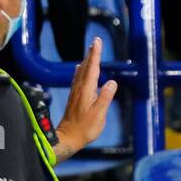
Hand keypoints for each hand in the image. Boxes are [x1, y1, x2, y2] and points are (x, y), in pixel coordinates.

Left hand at [55, 37, 117, 161]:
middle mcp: (79, 89)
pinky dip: (81, 71)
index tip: (97, 42)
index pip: (92, 68)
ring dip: (86, 61)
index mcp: (86, 90)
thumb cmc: (85, 128)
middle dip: (91, 54)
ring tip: (90, 52)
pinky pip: (78, 79)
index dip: (95, 55)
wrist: (68, 138)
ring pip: (81, 72)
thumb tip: (112, 82)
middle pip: (86, 67)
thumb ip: (105, 97)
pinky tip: (80, 70)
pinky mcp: (74, 98)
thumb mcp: (99, 114)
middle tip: (95, 42)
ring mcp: (75, 93)